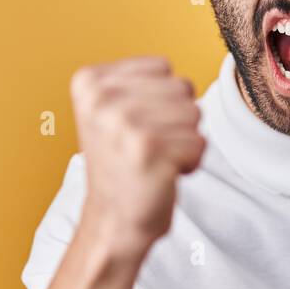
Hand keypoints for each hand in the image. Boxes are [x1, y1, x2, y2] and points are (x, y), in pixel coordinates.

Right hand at [69, 56, 204, 252]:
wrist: (113, 220)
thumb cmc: (124, 163)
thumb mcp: (114, 110)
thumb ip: (140, 81)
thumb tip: (184, 70)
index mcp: (90, 80)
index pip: (164, 68)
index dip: (162, 100)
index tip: (134, 127)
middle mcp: (103, 98)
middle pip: (183, 89)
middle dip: (176, 121)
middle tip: (145, 148)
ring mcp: (125, 124)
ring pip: (194, 115)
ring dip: (184, 142)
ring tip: (153, 160)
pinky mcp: (149, 151)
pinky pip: (200, 143)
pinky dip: (190, 163)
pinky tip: (161, 174)